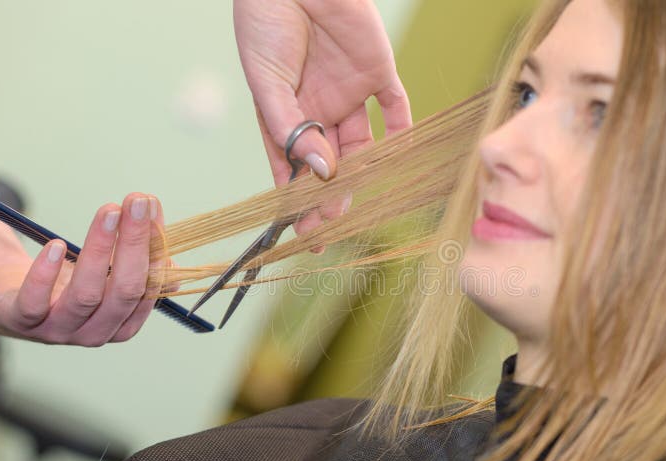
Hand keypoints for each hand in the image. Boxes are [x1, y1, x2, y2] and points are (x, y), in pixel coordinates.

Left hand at [0, 193, 167, 345]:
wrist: (11, 299)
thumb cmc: (67, 283)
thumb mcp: (107, 277)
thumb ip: (139, 270)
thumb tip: (172, 264)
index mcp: (123, 325)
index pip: (149, 289)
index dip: (155, 249)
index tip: (153, 209)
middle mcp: (95, 333)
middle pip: (124, 291)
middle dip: (134, 243)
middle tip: (137, 202)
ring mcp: (58, 330)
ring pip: (86, 295)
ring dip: (100, 249)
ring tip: (109, 210)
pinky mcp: (22, 321)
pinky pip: (35, 303)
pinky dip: (46, 274)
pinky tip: (56, 246)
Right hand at [234, 0, 412, 250]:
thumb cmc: (265, 24)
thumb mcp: (267, 82)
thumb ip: (291, 128)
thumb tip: (321, 173)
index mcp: (286, 113)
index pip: (294, 166)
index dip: (297, 199)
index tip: (303, 232)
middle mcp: (319, 109)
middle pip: (329, 163)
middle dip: (328, 196)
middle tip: (330, 225)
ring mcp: (348, 93)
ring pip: (361, 145)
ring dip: (361, 173)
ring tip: (355, 201)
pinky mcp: (377, 72)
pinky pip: (394, 107)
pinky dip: (400, 131)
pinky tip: (398, 155)